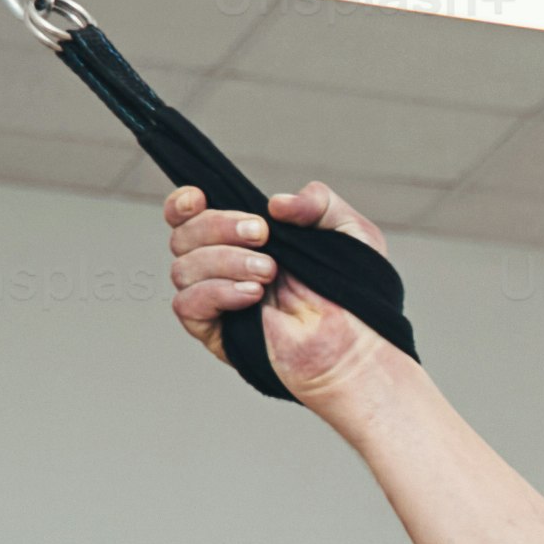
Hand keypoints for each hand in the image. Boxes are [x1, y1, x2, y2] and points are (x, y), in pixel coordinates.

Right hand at [166, 180, 397, 407]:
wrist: (360, 346)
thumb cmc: (357, 294)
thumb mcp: (349, 232)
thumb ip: (317, 202)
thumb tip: (276, 202)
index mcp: (243, 240)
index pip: (188, 217)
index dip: (182, 204)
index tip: (200, 198)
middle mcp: (223, 267)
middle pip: (183, 236)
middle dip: (218, 227)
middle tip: (263, 235)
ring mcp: (218, 301)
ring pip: (182, 268)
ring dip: (225, 261)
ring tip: (270, 272)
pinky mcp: (218, 333)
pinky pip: (188, 305)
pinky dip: (215, 292)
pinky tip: (252, 294)